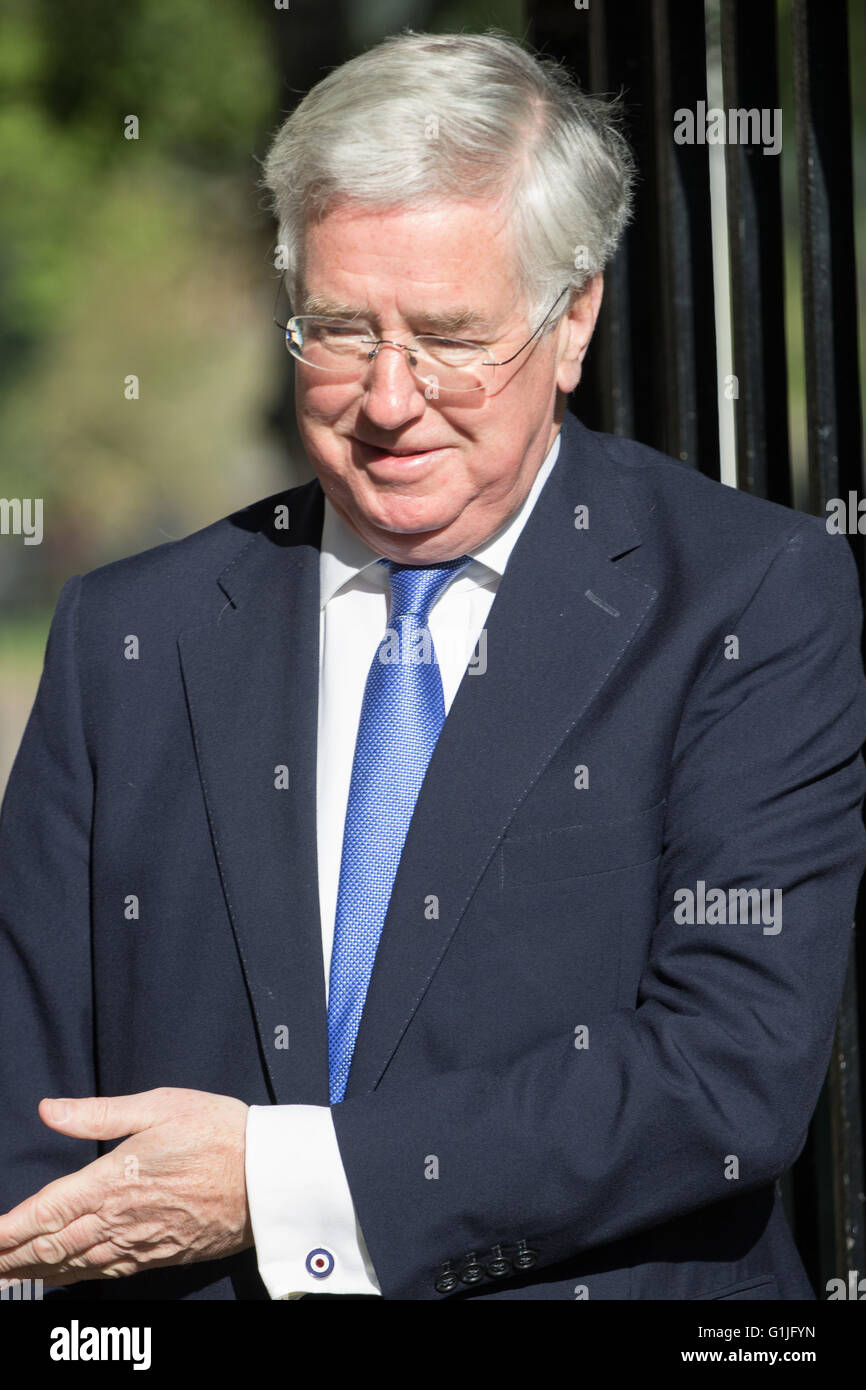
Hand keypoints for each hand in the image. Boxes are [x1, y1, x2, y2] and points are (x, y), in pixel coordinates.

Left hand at [0, 1088, 252, 1286]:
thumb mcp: (159, 1105)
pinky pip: (104, 1273)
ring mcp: (139, 1243)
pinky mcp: (159, 1254)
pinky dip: (72, 1278)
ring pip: (73, 1265)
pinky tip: (60, 1277)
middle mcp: (120, 1220)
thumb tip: (49, 1109)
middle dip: (11, 1257)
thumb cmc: (218, 1132)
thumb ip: (99, 1114)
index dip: (7, 1229)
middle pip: (51, 1246)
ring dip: (34, 1271)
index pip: (45, 1211)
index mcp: (114, 1180)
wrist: (268, 1176)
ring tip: (6, 1274)